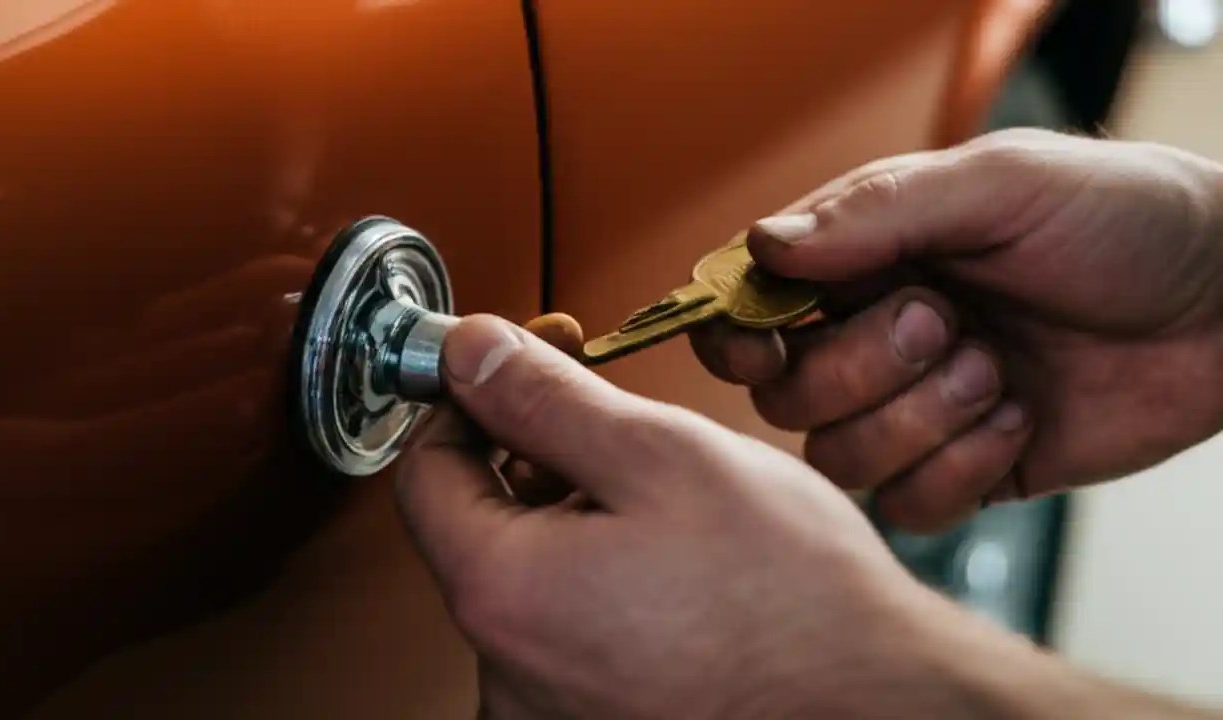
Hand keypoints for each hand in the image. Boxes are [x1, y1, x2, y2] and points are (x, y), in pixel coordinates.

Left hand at [395, 315, 1061, 718]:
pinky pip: (566, 635)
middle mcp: (505, 674)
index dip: (468, 403)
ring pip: (529, 581)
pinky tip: (671, 575)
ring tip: (667, 514)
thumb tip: (471, 353)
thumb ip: (545, 400)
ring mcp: (546, 713)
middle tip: (619, 434)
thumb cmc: (795, 599)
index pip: (424, 472)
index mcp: (503, 595)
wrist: (878, 705)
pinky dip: (601, 589)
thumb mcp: (663, 456)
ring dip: (578, 525)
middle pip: (479, 529)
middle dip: (538, 463)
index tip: (514, 372)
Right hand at [694, 129, 1222, 530]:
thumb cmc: (1118, 218)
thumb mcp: (999, 185)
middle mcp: (871, 339)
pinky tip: (1020, 419)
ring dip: (920, 420)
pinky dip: (963, 469)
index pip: (748, 310)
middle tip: (947, 322)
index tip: (769, 340)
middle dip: (862, 368)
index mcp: (860, 262)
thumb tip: (763, 247)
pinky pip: (910, 507)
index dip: (737, 336)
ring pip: (839, 460)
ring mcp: (915, 412)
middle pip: (784, 397)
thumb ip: (877, 211)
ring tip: (997, 370)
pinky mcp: (964, 473)